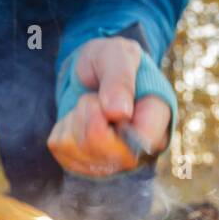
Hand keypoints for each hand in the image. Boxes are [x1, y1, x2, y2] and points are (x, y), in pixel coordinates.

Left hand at [47, 36, 170, 177]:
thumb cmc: (112, 61)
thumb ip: (120, 79)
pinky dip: (63, 128)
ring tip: (89, 105)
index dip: (112, 122)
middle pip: (104, 152)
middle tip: (94, 97)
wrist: (93, 72)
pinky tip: (78, 118)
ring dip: (75, 119)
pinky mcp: (85, 164)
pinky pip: (62, 150)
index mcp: (155, 122)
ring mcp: (111, 162)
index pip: (138, 144)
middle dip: (89, 114)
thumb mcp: (118, 55)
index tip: (102, 100)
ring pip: (80, 151)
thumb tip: (120, 113)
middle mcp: (137, 150)